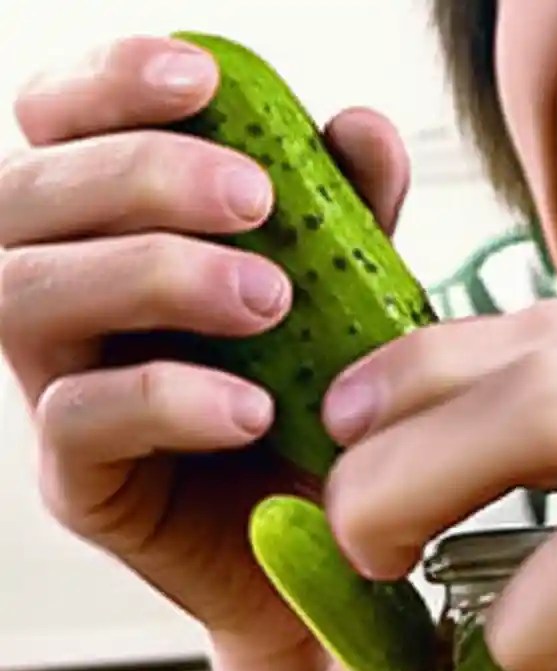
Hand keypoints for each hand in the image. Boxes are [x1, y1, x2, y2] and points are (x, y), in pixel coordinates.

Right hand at [0, 35, 409, 662]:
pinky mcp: (82, 479)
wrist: (343, 540)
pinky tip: (253, 408)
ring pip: (25, 293)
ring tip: (269, 301)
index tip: (200, 78)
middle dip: (139, 174)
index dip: (107, 85)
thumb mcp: (353, 289)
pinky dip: (167, 397)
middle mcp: (72, 296)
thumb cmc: (330, 400)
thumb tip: (357, 127)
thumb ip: (350, 210)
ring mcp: (63, 385)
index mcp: (120, 229)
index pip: (60, 128)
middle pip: (26, 196)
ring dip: (151, 273)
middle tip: (256, 200)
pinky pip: (78, 418)